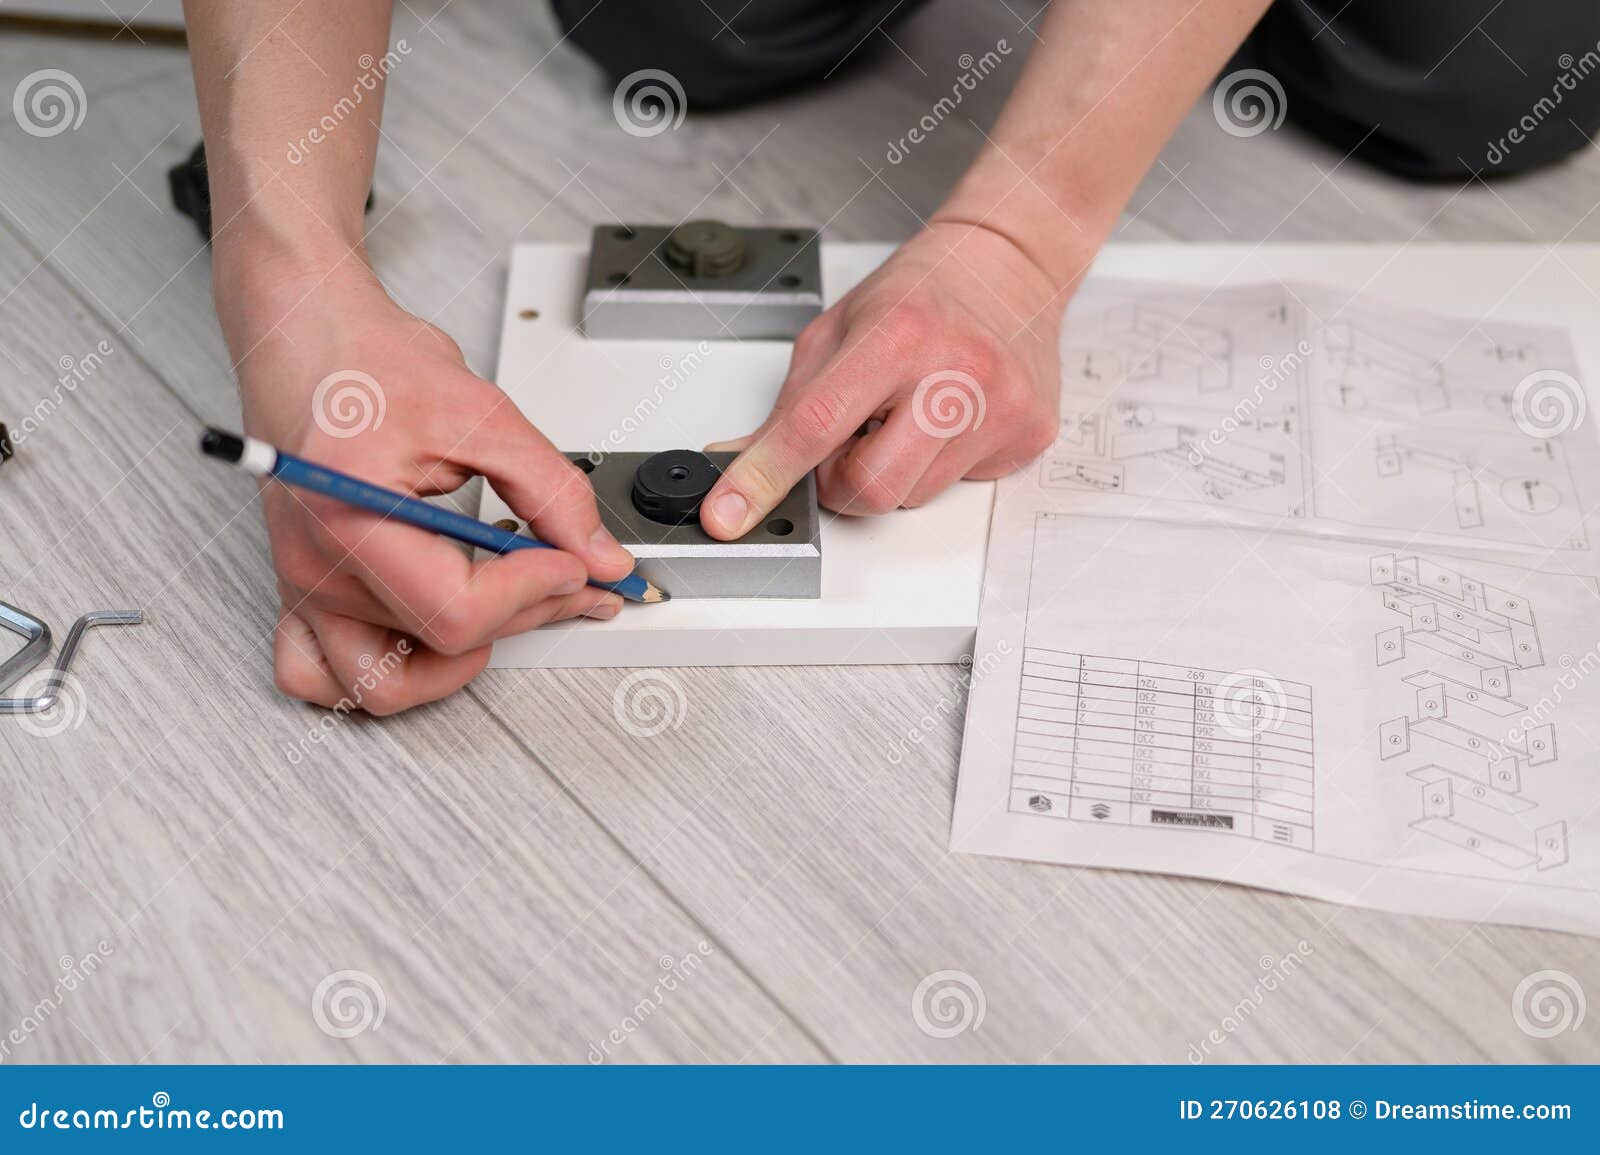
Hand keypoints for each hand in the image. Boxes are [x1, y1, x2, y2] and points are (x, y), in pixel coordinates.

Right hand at [218, 258, 635, 713]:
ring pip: (384, 685)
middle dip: (527, 610)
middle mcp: (315, 565)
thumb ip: (552, 492)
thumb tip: (598, 556)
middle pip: (442, 643)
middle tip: (573, 568)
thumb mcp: (483, 412)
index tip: (573, 560)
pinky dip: (382, 674)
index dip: (534, 593)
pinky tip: (431, 631)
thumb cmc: (369, 362)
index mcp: (349, 515)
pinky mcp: (303, 592)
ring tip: (500, 603)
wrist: (308, 337)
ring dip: (456, 660)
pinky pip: (321, 677)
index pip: (458, 612)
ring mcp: (302, 586)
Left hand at [700, 221, 1063, 534]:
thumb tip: (738, 461)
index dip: (763, 477)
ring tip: (906, 417)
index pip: (814, 426)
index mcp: (897, 334)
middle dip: (841, 483)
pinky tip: (947, 420)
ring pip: (910, 498)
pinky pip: (956, 487)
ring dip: (889, 472)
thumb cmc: (921, 293)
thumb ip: (790, 404)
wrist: (1010, 265)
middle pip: (870, 488)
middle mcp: (955, 373)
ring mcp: (999, 408)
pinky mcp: (1028, 435)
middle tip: (850, 441)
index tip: (727, 514)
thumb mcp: (837, 331)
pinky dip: (934, 466)